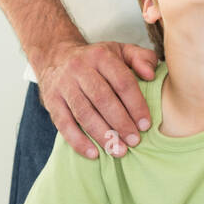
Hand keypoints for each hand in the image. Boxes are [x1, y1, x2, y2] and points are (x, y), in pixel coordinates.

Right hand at [36, 39, 157, 159]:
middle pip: (103, 99)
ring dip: (102, 135)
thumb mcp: (121, 50)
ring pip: (84, 113)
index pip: (122, 82)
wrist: (56, 55)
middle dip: (121, 123)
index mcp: (101, 56)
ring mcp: (63, 85)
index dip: (136, 105)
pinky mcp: (51, 101)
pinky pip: (64, 124)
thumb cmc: (97, 58)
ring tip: (118, 150)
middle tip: (134, 141)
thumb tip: (151, 75)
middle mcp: (80, 69)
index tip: (146, 125)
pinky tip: (94, 153)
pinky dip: (78, 141)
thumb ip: (142, 58)